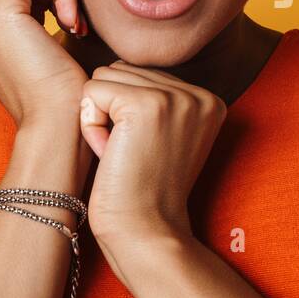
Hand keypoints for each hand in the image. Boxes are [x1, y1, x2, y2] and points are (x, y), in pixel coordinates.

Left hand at [77, 61, 226, 255]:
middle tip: (131, 155)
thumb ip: (153, 99)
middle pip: (121, 71)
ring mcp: (175, 98)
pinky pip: (92, 92)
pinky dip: (91, 125)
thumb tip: (114, 65)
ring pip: (105, 78)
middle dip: (112, 112)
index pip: (140, 75)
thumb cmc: (143, 190)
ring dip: (101, 117)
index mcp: (208, 100)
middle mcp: (199, 94)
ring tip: (123, 154)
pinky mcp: (146, 105)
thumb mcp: (163, 136)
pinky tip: (111, 153)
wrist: (147, 232)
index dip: (127, 114)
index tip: (145, 151)